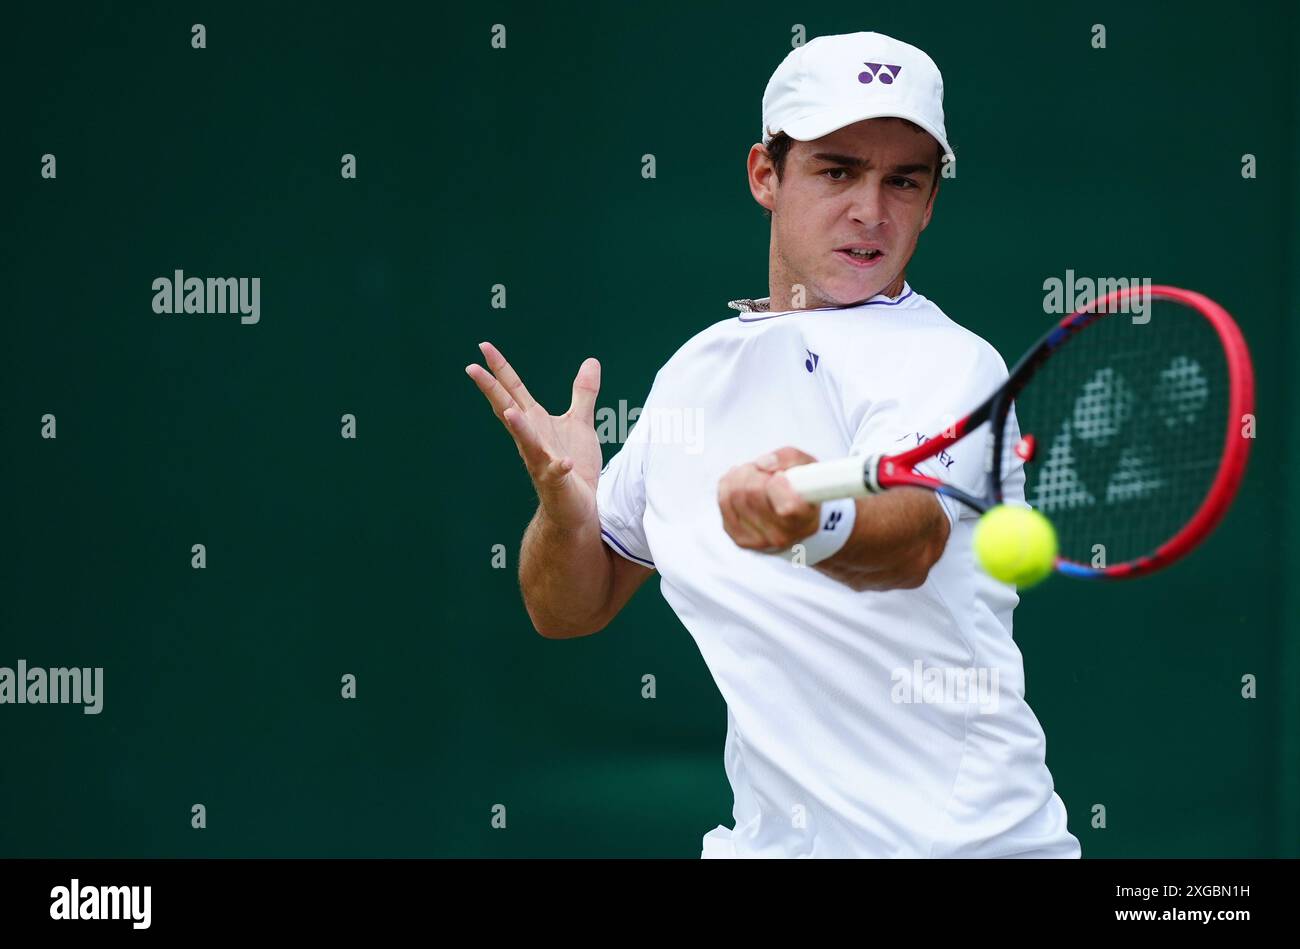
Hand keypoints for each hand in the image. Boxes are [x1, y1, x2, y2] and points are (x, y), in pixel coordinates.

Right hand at [466, 341, 603, 530]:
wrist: (577, 507)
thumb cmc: (574, 466)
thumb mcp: (580, 423)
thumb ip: (583, 393)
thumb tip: (591, 361)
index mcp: (536, 423)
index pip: (514, 391)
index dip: (500, 369)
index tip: (484, 347)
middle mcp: (532, 440)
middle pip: (509, 410)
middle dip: (492, 389)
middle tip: (472, 367)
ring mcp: (541, 461)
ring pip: (526, 442)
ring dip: (518, 427)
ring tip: (508, 410)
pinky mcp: (556, 482)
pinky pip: (556, 472)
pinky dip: (558, 466)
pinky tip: (563, 461)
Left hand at [718, 446, 821, 551]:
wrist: (795, 523)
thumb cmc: (802, 491)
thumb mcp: (808, 468)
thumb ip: (789, 458)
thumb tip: (762, 464)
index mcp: (804, 520)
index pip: (787, 506)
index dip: (778, 483)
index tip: (780, 475)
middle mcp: (782, 536)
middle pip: (752, 491)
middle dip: (756, 472)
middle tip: (765, 471)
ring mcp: (758, 540)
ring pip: (734, 494)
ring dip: (742, 476)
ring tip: (754, 475)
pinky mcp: (740, 537)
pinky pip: (724, 501)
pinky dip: (729, 484)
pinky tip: (741, 483)